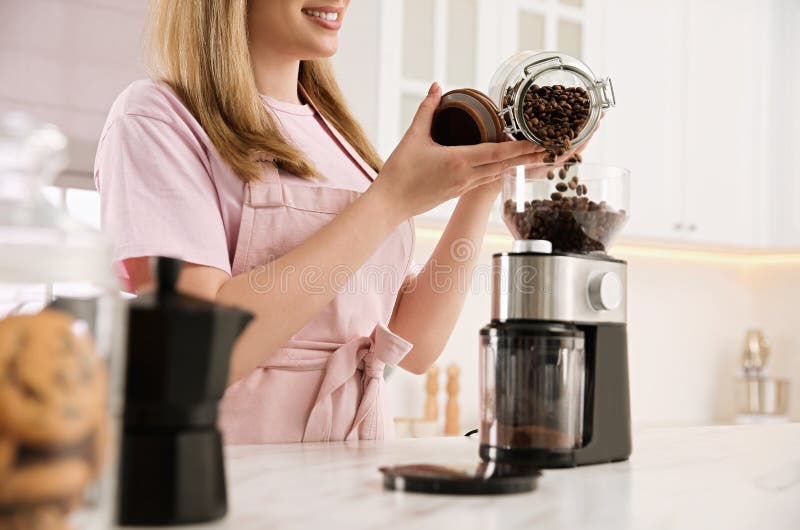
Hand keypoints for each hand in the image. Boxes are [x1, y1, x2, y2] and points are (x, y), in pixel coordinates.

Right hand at [372, 83, 545, 220]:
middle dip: (532, 158)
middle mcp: (467, 176)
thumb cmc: (400, 172)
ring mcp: (465, 186)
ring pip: (500, 174)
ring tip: (541, 157)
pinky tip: (512, 168)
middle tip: (555, 150)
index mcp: (459, 161)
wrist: (390, 204)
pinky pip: (488, 180)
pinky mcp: (460, 192)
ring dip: (521, 166)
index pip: (498, 154)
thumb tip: (437, 86)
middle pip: (507, 166)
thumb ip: (427, 109)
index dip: (522, 148)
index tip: (542, 142)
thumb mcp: (413, 136)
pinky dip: (504, 172)